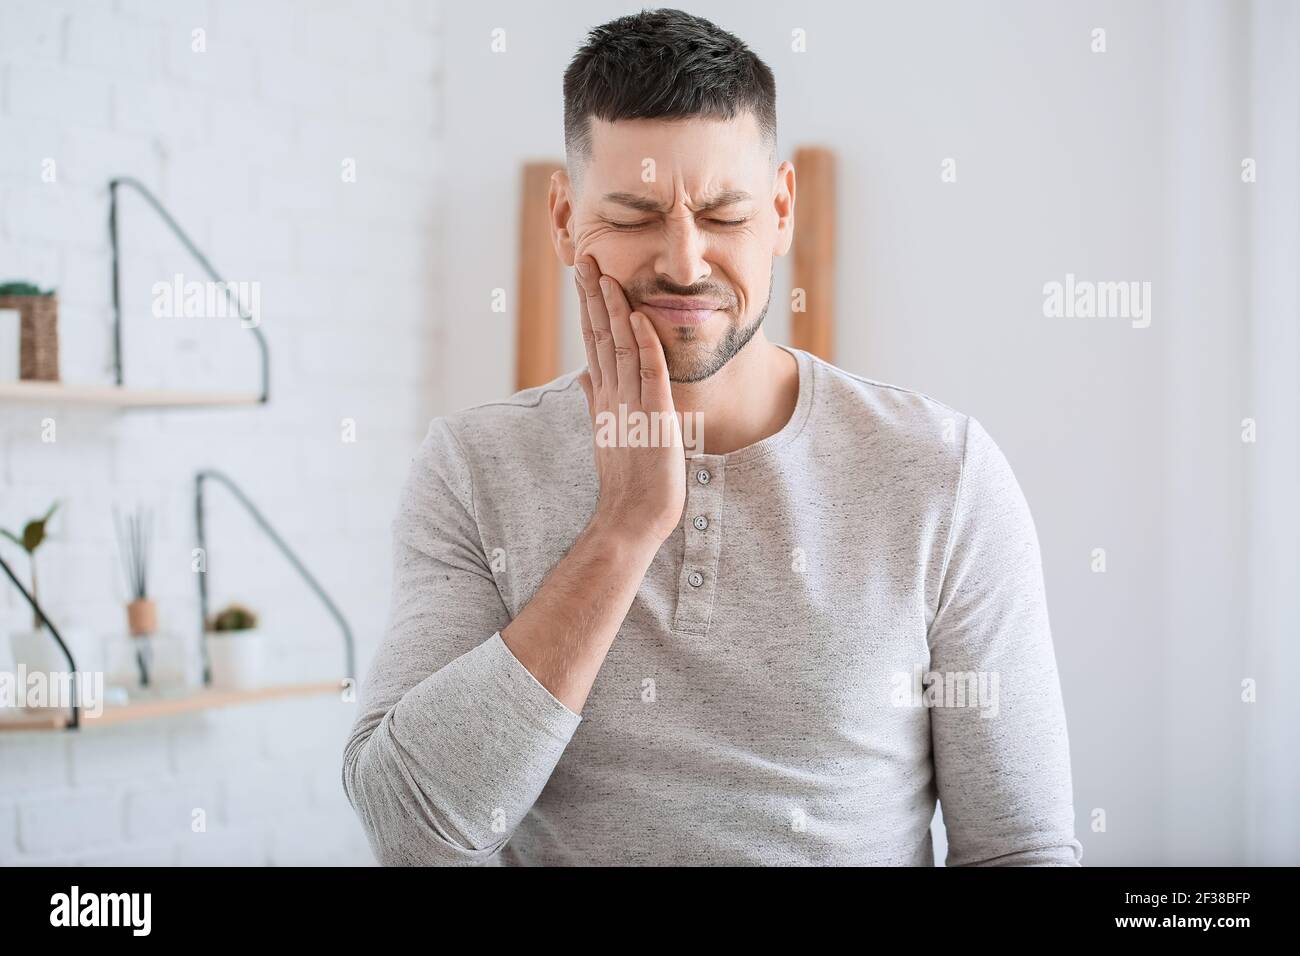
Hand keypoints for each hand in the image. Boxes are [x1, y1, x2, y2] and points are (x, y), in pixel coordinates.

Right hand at [574, 255, 685, 546]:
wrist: (633, 517)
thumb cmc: (628, 481)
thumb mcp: (609, 432)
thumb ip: (595, 400)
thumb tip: (583, 374)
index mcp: (604, 396)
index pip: (595, 342)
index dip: (590, 306)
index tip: (585, 275)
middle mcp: (613, 394)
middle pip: (601, 336)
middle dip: (593, 296)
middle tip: (585, 259)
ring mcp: (630, 404)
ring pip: (620, 346)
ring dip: (613, 309)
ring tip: (606, 275)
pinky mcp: (653, 416)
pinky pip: (648, 373)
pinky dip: (643, 343)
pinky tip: (636, 316)